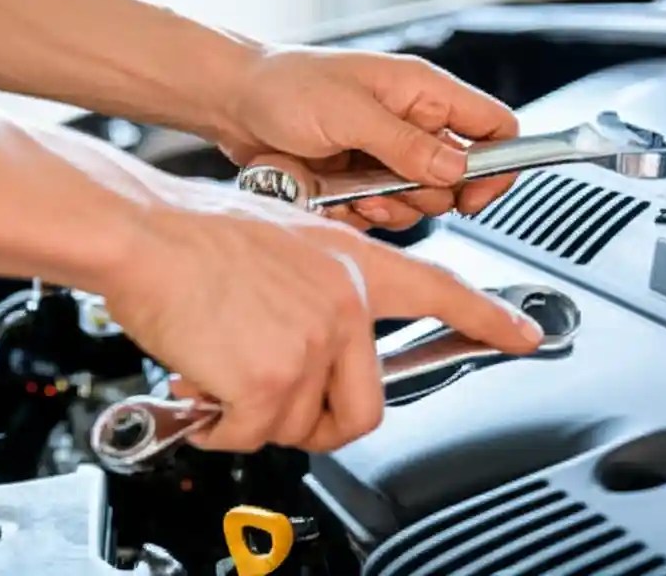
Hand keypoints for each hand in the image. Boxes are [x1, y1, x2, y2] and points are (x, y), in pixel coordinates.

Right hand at [102, 177, 543, 452]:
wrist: (143, 233)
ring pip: (298, 425)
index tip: (523, 335)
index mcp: (351, 265)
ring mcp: (313, 344)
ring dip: (253, 415)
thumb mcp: (280, 243)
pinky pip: (252, 434)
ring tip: (219, 370)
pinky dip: (220, 425)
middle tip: (276, 406)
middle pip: (364, 409)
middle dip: (316, 422)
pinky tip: (199, 384)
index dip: (487, 318)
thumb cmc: (192, 233)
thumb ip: (315, 295)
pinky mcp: (273, 379)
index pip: (440, 290)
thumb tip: (309, 350)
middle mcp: (344, 305)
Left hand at [218, 47, 519, 230]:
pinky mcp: (363, 177)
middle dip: (426, 195)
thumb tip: (457, 169)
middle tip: (389, 186)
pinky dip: (362, 213)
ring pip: (420, 202)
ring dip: (389, 206)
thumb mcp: (350, 115)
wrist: (233, 102)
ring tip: (353, 192)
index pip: (494, 126)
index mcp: (422, 91)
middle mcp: (412, 122)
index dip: (496, 165)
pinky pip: (383, 211)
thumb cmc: (284, 87)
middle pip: (458, 177)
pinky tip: (336, 198)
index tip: (473, 196)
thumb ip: (406, 145)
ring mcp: (387, 153)